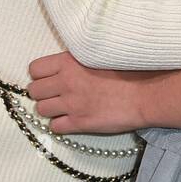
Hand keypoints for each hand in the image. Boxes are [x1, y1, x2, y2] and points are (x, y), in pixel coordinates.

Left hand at [27, 51, 156, 134]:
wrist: (146, 93)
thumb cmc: (128, 70)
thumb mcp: (99, 54)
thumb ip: (78, 57)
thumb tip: (66, 63)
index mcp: (69, 61)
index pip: (35, 69)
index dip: (41, 74)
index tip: (50, 77)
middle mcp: (66, 82)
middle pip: (34, 91)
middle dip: (42, 92)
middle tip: (55, 93)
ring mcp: (72, 104)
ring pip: (41, 110)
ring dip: (50, 109)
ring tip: (63, 107)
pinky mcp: (80, 123)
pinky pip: (55, 127)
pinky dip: (60, 124)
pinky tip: (71, 119)